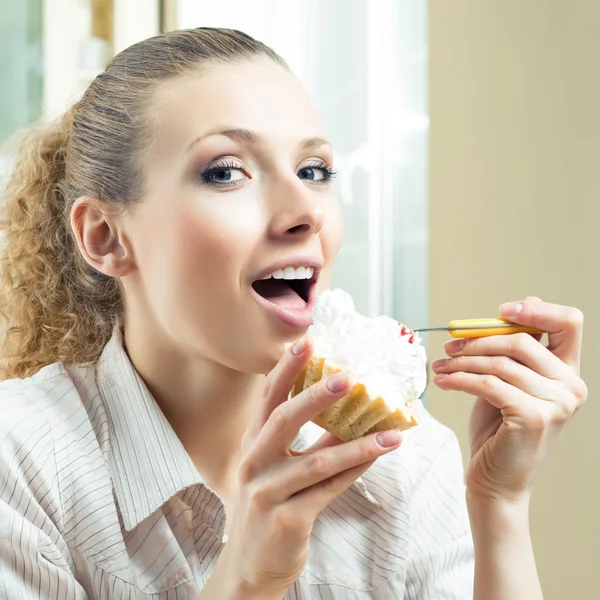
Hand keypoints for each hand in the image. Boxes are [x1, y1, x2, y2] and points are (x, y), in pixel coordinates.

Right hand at [217, 337, 402, 595]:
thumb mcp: (275, 468)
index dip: (287, 369)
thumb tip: (344, 411)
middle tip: (347, 376)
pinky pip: (329, 489)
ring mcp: (267, 491)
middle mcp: (254, 462)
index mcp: (252, 443)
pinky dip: (356, 470)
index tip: (308, 342)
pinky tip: (378, 455)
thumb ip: (302, 440)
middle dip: (316, 396)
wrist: (251, 565)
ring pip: (318, 459)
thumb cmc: (269, 505)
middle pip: (284, 419)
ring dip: (359, 443)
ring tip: (390, 430)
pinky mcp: (287, 518)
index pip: (267, 397)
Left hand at [430, 297, 586, 501]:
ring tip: (440, 366)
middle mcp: (571, 386)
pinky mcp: (534, 418)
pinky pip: (489, 384)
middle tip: (449, 347)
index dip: (536, 309)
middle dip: (477, 340)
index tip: (501, 311)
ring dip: (462, 362)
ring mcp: (557, 404)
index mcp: (568, 372)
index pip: (569, 322)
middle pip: (522, 340)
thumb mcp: (507, 382)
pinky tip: (442, 381)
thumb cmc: (498, 429)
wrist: (495, 481)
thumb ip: (513, 352)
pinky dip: (459, 379)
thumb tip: (511, 310)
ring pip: (500, 363)